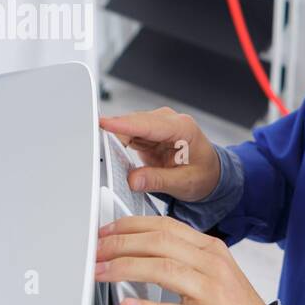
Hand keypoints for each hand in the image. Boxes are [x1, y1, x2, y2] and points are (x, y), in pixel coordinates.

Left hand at [96, 214, 270, 304]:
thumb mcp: (212, 273)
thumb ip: (181, 259)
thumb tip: (139, 251)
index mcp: (211, 250)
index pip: (166, 227)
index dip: (131, 226)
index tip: (107, 232)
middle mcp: (212, 266)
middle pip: (161, 243)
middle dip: (121, 244)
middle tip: (96, 251)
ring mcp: (212, 293)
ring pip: (164, 270)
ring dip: (126, 268)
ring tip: (102, 272)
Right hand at [100, 107, 221, 201]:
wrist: (211, 175)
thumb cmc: (205, 175)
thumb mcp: (184, 183)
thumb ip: (158, 180)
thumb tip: (133, 180)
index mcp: (183, 128)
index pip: (148, 123)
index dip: (124, 124)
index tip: (103, 123)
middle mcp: (170, 122)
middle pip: (134, 122)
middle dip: (113, 133)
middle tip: (94, 148)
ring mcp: (158, 126)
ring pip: (127, 128)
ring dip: (115, 140)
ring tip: (103, 155)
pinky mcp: (149, 133)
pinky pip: (127, 135)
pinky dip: (119, 145)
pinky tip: (114, 155)